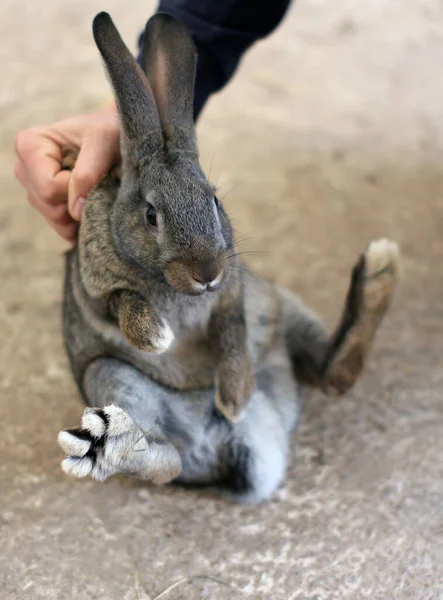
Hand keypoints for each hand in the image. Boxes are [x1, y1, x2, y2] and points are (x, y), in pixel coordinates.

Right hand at [14, 103, 119, 242]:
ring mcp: (34, 189)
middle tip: (97, 181)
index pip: (49, 187)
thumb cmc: (110, 130)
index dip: (75, 188)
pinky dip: (81, 223)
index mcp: (29, 145)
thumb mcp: (105, 139)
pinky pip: (63, 229)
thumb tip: (76, 210)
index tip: (93, 171)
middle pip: (49, 207)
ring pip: (56, 220)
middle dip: (78, 202)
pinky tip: (92, 204)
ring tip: (96, 189)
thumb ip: (89, 171)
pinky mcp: (48, 205)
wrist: (118, 137)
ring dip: (81, 213)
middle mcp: (25, 168)